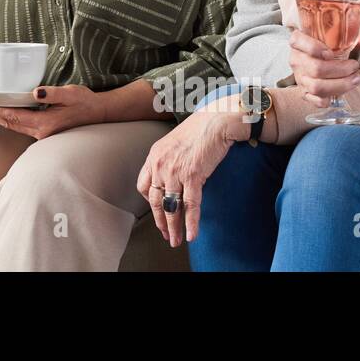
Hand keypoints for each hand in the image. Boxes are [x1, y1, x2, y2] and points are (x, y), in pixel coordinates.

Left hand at [0, 84, 104, 138]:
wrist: (100, 114)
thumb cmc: (86, 102)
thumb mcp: (71, 93)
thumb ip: (52, 93)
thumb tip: (35, 91)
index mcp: (45, 123)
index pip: (13, 116)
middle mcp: (41, 132)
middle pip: (10, 123)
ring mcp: (43, 134)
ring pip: (14, 126)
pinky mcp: (44, 132)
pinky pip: (21, 126)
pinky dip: (9, 119)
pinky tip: (3, 114)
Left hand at [135, 94, 247, 246]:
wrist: (216, 120)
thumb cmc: (199, 129)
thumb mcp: (174, 143)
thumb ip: (169, 160)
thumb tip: (173, 178)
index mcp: (154, 156)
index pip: (143, 185)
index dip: (150, 202)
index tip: (157, 212)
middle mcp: (160, 164)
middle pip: (155, 201)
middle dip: (160, 221)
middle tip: (166, 234)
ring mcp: (175, 171)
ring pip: (171, 207)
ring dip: (174, 227)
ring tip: (176, 240)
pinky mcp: (193, 175)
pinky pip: (190, 205)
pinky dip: (191, 223)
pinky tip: (191, 235)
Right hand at [289, 28, 359, 106]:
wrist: (319, 60)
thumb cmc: (330, 47)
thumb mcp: (341, 39)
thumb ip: (358, 37)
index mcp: (299, 41)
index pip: (297, 41)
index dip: (313, 48)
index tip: (331, 52)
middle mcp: (296, 59)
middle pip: (316, 68)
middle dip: (340, 70)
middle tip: (355, 66)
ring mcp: (300, 77)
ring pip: (317, 86)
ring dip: (340, 85)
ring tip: (355, 80)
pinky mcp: (305, 92)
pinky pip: (315, 100)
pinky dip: (330, 98)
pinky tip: (342, 92)